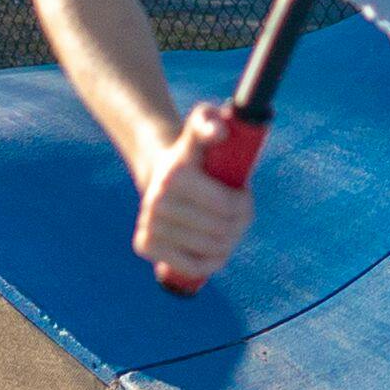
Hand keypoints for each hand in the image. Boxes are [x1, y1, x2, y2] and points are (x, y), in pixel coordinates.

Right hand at [134, 103, 255, 291]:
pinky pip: (191, 267)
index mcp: (174, 175)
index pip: (227, 205)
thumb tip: (219, 132)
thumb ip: (211, 121)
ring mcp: (148, 224)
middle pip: (221, 230)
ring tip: (228, 228)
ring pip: (210, 249)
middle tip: (240, 214)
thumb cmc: (194, 153)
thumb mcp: (202, 126)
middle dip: (240, 224)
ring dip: (229, 242)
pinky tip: (214, 250)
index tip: (244, 194)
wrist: (161, 173)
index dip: (245, 204)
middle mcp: (156, 201)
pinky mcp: (144, 245)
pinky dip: (211, 262)